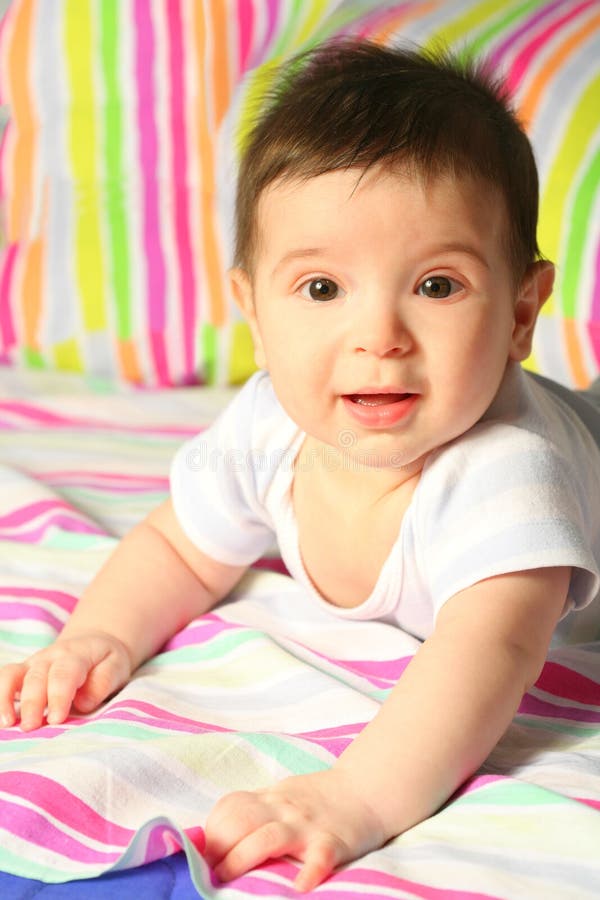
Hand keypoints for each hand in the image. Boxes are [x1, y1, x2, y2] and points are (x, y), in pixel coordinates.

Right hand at [0, 632, 131, 730]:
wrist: (92, 642)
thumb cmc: (106, 659)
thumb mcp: (116, 665)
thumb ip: (103, 681)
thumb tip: (83, 703)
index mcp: (75, 655)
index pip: (64, 674)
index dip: (59, 696)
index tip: (56, 719)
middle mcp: (49, 657)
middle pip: (35, 677)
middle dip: (32, 703)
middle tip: (31, 727)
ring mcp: (32, 664)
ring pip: (11, 675)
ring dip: (5, 698)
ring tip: (7, 723)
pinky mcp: (21, 674)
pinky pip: (4, 679)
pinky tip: (2, 718)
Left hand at [204, 769, 386, 891]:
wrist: (365, 788)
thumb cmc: (317, 800)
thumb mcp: (282, 798)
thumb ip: (255, 813)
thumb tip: (215, 841)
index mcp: (269, 800)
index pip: (230, 808)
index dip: (211, 833)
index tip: (200, 857)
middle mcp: (283, 809)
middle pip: (242, 822)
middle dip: (219, 848)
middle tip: (208, 874)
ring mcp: (307, 825)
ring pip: (268, 837)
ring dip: (243, 857)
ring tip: (228, 880)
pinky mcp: (332, 840)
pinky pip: (319, 856)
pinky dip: (309, 871)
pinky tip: (300, 887)